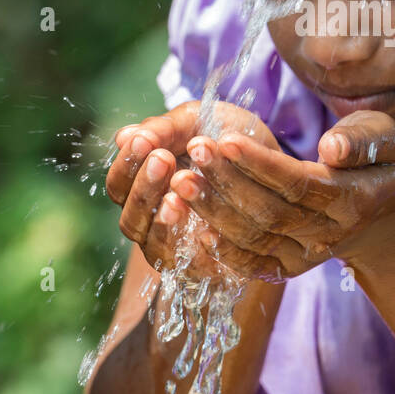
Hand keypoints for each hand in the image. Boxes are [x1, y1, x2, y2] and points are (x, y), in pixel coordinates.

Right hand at [105, 100, 280, 280]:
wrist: (275, 163)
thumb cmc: (228, 137)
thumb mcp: (199, 123)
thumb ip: (165, 130)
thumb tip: (125, 137)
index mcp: (145, 186)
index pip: (119, 185)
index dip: (127, 166)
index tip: (145, 142)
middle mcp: (154, 222)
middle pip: (131, 219)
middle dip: (144, 189)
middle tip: (163, 159)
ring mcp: (177, 247)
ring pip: (155, 247)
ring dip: (163, 221)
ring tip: (177, 195)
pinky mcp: (206, 268)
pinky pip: (191, 271)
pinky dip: (194, 254)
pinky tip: (204, 231)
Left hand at [165, 110, 394, 282]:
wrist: (379, 213)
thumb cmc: (373, 162)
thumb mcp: (381, 139)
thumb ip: (360, 140)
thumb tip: (331, 148)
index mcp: (351, 199)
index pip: (297, 183)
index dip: (258, 163)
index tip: (222, 139)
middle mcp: (329, 233)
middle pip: (269, 211)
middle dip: (227, 181)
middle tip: (194, 150)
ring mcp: (308, 255)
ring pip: (254, 237)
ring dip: (214, 211)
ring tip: (181, 180)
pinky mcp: (290, 269)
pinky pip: (253, 264)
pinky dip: (223, 251)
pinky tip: (194, 226)